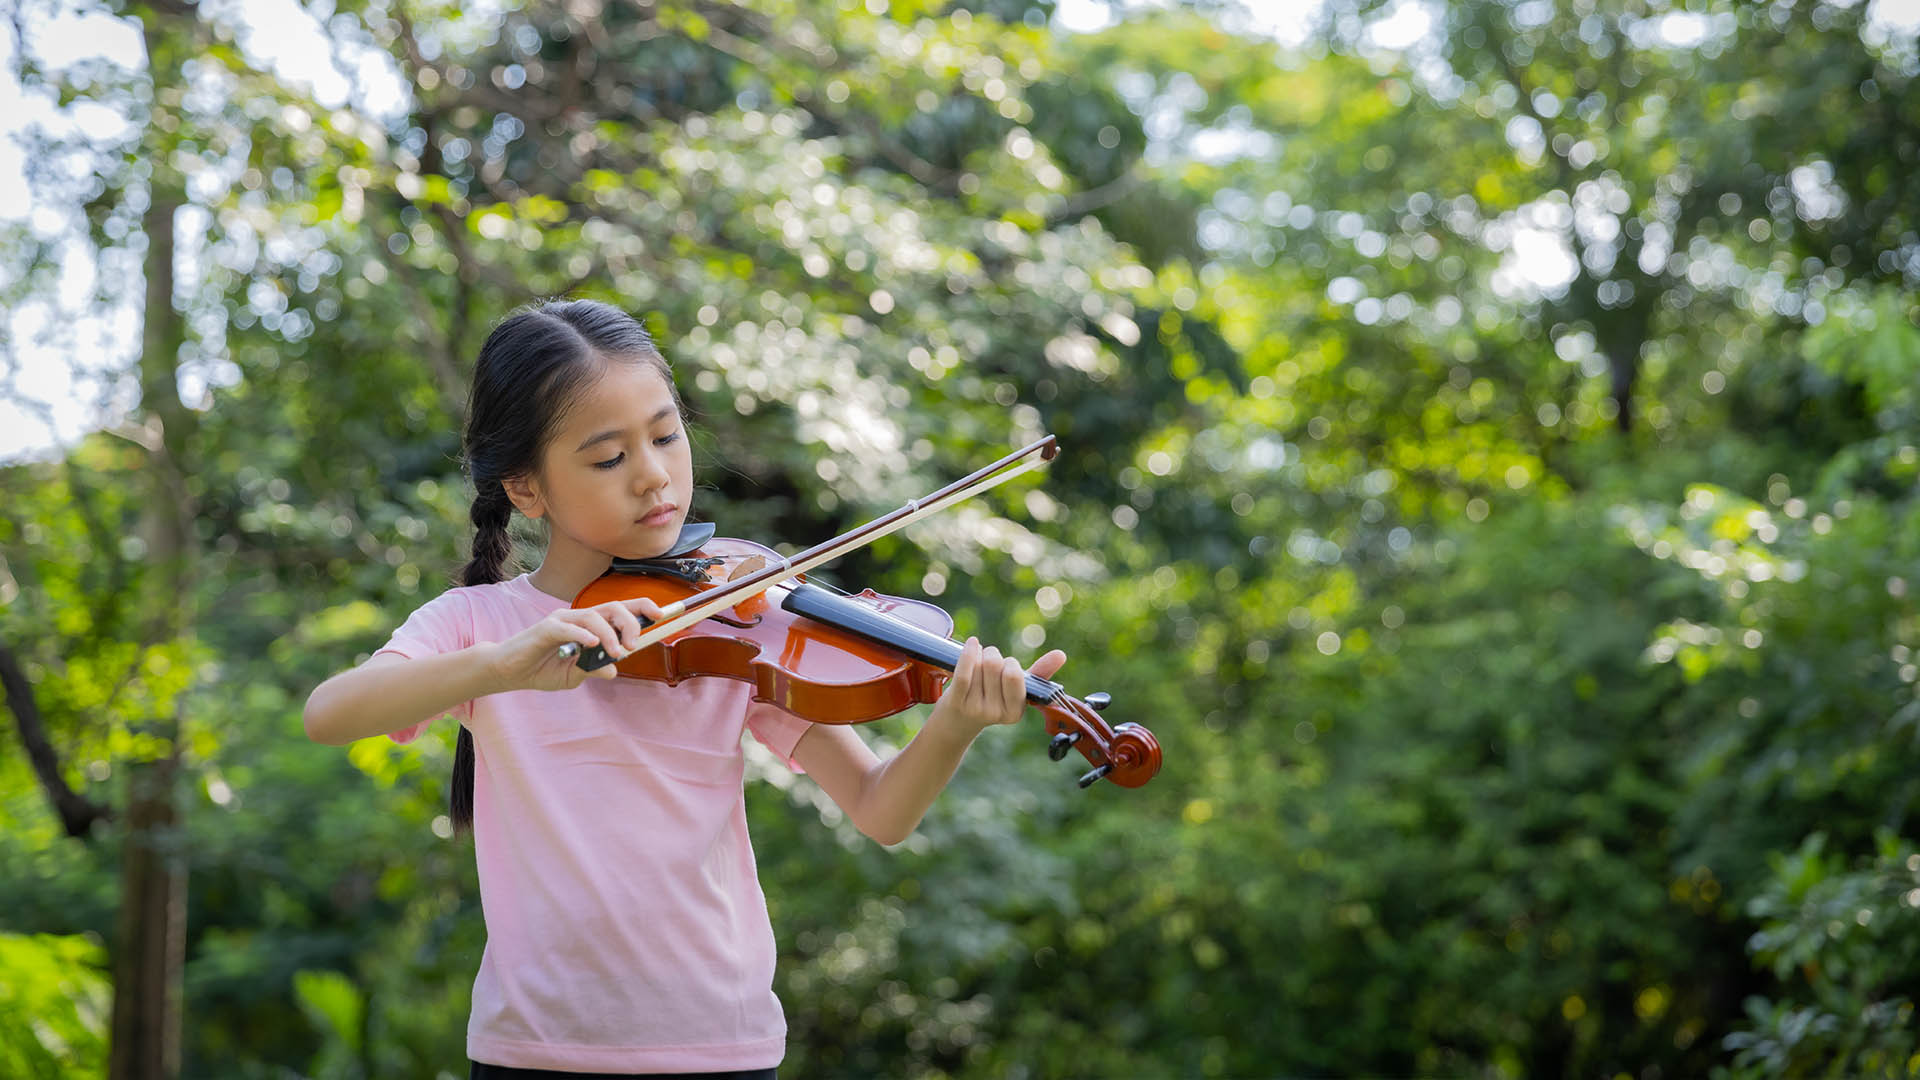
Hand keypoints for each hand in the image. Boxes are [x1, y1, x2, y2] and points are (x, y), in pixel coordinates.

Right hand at [486, 597, 667, 691]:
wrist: (509, 672)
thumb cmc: (541, 669)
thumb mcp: (574, 675)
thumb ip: (593, 670)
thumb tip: (613, 671)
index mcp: (590, 626)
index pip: (620, 610)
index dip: (642, 608)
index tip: (662, 614)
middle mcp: (579, 619)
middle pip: (612, 607)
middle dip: (630, 622)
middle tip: (634, 644)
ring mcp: (562, 621)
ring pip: (594, 616)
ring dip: (610, 634)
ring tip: (616, 652)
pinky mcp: (546, 629)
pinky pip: (569, 628)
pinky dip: (583, 634)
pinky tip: (592, 645)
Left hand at [928, 636, 1066, 734]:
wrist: (956, 723)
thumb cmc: (990, 698)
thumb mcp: (1015, 690)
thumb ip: (1039, 674)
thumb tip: (1062, 655)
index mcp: (1016, 712)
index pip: (1015, 675)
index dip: (1008, 664)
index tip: (1004, 668)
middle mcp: (996, 714)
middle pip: (996, 665)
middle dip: (992, 655)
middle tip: (988, 663)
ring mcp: (975, 709)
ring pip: (979, 665)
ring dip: (977, 656)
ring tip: (975, 665)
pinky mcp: (957, 702)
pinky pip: (964, 672)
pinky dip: (968, 653)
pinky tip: (972, 644)